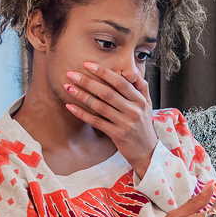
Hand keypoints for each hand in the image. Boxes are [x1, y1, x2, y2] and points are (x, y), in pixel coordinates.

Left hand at [64, 62, 156, 176]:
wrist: (147, 152)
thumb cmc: (144, 126)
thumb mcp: (148, 105)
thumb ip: (142, 87)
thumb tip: (135, 70)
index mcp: (140, 100)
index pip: (120, 82)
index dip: (103, 72)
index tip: (88, 64)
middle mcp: (133, 110)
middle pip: (107, 92)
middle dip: (88, 81)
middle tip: (71, 73)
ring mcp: (125, 123)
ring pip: (100, 106)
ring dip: (82, 96)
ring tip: (68, 87)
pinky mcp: (117, 134)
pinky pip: (96, 121)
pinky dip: (82, 113)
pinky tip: (70, 106)